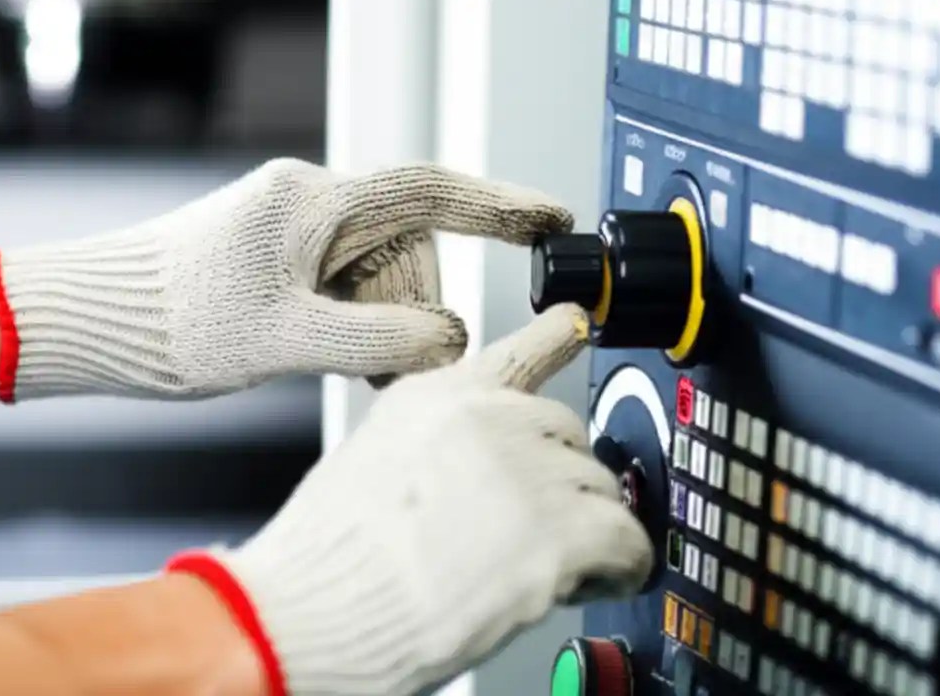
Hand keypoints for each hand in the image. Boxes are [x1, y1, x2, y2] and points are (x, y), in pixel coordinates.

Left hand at [0, 158, 572, 399]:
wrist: (93, 322)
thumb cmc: (171, 322)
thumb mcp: (288, 340)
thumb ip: (381, 341)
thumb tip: (452, 338)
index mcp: (313, 203)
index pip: (428, 190)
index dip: (500, 205)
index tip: (551, 220)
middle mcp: (308, 205)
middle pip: (406, 250)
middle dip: (415, 313)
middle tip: (398, 376)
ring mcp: (291, 233)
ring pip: (378, 277)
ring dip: (383, 330)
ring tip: (352, 377)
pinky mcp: (278, 259)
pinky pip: (345, 288)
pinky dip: (355, 329)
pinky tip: (335, 363)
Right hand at [203, 304, 654, 695]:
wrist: (312, 615)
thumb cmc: (326, 560)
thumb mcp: (372, 462)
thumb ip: (440, 444)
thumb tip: (484, 470)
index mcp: (437, 395)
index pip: (520, 348)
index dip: (555, 337)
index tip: (575, 324)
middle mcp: (489, 418)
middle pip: (567, 431)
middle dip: (557, 480)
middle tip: (529, 528)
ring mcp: (528, 471)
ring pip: (600, 488)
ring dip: (586, 527)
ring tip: (547, 566)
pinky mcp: (560, 533)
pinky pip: (627, 541)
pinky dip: (620, 567)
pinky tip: (597, 580)